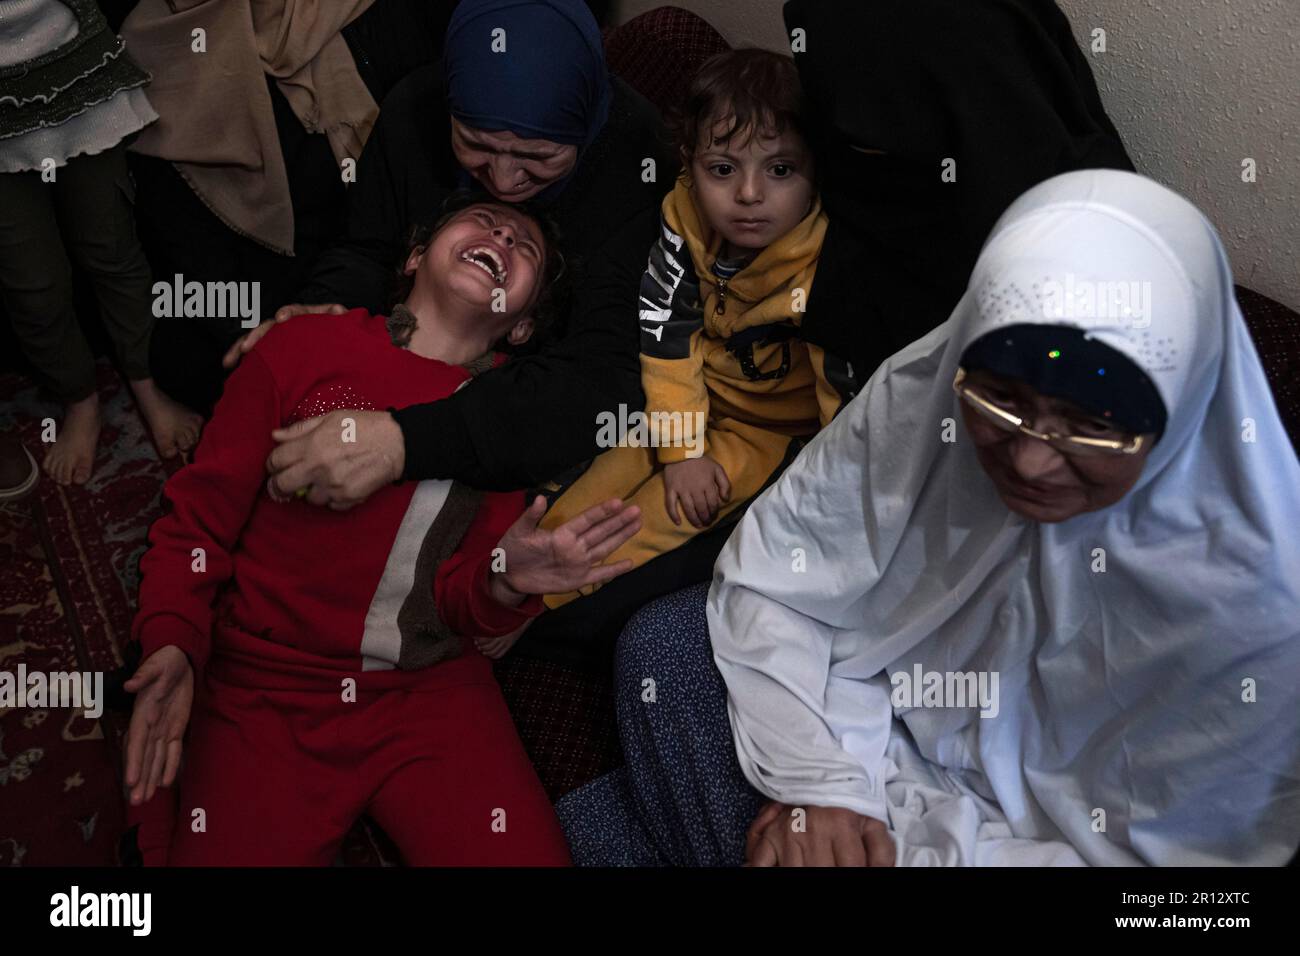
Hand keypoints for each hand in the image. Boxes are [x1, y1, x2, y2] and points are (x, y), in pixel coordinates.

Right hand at [123, 645, 193, 806]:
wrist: (178, 660)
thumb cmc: (165, 661)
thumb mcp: (158, 664)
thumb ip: (145, 676)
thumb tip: (130, 685)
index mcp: (144, 712)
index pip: (137, 741)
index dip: (133, 761)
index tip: (130, 780)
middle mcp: (150, 725)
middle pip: (144, 756)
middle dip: (140, 779)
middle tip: (136, 802)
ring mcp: (162, 729)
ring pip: (156, 758)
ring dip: (150, 779)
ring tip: (144, 800)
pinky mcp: (175, 728)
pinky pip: (173, 751)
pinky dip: (170, 766)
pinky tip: (165, 783)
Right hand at [221, 303, 344, 368]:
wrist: (334, 344)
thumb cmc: (336, 334)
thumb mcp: (341, 326)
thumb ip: (338, 317)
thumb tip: (340, 312)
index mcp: (303, 317)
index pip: (295, 311)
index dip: (288, 313)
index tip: (281, 318)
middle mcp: (285, 326)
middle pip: (267, 327)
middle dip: (255, 336)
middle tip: (245, 348)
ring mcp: (276, 338)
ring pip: (255, 340)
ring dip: (240, 349)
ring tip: (228, 362)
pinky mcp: (272, 351)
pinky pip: (254, 354)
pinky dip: (241, 360)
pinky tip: (230, 368)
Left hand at [266, 409, 404, 509]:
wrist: (396, 443)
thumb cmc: (363, 426)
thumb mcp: (330, 418)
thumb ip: (300, 429)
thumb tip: (275, 436)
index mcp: (312, 445)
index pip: (275, 461)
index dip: (272, 464)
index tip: (276, 465)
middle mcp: (319, 468)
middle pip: (282, 485)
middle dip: (278, 485)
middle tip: (282, 484)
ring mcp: (333, 486)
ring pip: (308, 499)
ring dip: (312, 491)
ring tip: (323, 480)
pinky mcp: (348, 498)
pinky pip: (330, 505)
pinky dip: (332, 498)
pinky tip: (340, 485)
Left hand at [488, 496, 641, 602]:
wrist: (508, 574)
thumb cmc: (513, 549)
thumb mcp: (518, 531)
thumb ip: (530, 516)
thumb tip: (541, 498)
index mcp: (562, 533)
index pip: (586, 520)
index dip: (601, 512)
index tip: (617, 502)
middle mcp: (575, 546)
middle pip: (601, 531)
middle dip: (619, 521)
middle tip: (636, 509)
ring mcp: (578, 563)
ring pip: (605, 548)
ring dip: (621, 537)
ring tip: (638, 524)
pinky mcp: (577, 580)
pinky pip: (600, 575)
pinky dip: (614, 570)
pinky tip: (630, 563)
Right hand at [663, 455, 730, 527]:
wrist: (682, 451)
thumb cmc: (701, 461)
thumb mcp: (717, 468)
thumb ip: (725, 484)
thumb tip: (725, 500)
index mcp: (707, 484)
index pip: (713, 504)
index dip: (714, 512)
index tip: (714, 516)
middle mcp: (695, 489)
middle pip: (702, 508)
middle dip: (706, 518)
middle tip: (707, 523)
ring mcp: (682, 490)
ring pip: (689, 509)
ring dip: (694, 520)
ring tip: (698, 525)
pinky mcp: (671, 489)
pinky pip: (671, 504)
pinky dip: (673, 514)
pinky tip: (678, 523)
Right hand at [745, 801, 894, 866]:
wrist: (812, 775)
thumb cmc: (844, 806)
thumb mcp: (870, 823)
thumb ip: (882, 852)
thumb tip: (881, 874)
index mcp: (842, 824)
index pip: (852, 868)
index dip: (855, 876)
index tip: (853, 873)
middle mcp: (813, 829)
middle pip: (822, 872)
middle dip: (828, 874)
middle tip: (832, 866)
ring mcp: (787, 834)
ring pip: (795, 872)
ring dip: (804, 873)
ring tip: (813, 865)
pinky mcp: (768, 837)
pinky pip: (763, 864)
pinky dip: (769, 870)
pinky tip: (783, 866)